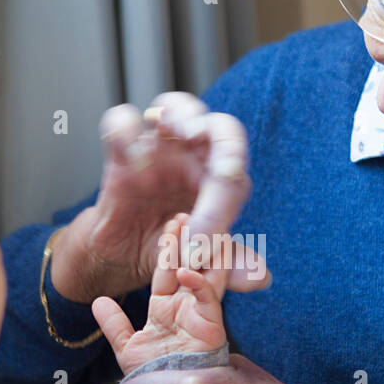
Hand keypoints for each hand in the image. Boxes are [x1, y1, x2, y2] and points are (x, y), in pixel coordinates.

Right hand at [50, 93, 268, 302]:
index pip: (234, 174)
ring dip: (178, 111)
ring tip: (171, 127)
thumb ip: (227, 266)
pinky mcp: (122, 150)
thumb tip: (261, 278)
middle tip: (207, 149)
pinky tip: (126, 154)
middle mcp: (197, 157)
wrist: (125, 255)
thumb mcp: (197, 264)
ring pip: (176, 105)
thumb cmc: (170, 249)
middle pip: (219, 126)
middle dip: (217, 134)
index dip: (222, 199)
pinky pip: (123, 121)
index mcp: (221, 182)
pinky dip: (124, 128)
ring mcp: (162, 148)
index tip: (201, 238)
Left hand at [91, 214, 228, 374]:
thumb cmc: (151, 379)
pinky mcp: (212, 326)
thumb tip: (98, 302)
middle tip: (185, 215)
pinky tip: (186, 272)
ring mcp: (201, 315)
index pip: (167, 270)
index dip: (168, 248)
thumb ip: (115, 325)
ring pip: (206, 276)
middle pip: (190, 266)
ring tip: (199, 227)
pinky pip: (208, 299)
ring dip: (203, 253)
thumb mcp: (127, 348)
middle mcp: (187, 308)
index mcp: (167, 308)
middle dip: (188, 242)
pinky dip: (198, 284)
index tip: (169, 224)